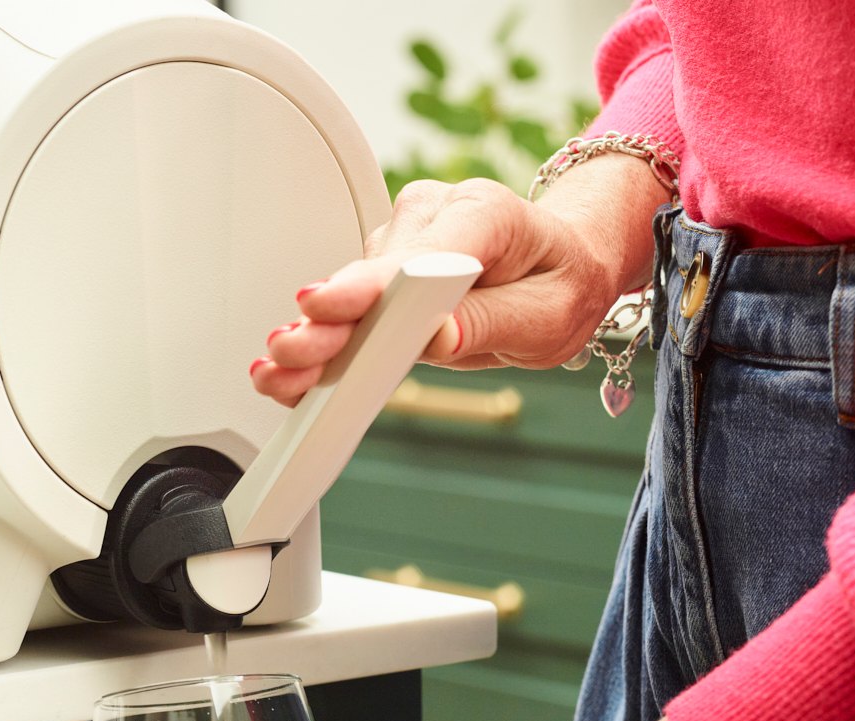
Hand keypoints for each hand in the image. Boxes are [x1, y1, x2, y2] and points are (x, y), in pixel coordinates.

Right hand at [252, 156, 663, 404]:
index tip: (327, 307)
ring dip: (324, 334)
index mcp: (488, 214)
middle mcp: (436, 213)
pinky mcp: (383, 260)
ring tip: (290, 373)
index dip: (372, 283)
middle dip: (330, 319)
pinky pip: (351, 298)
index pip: (422, 251)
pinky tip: (304, 364)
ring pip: (354, 287)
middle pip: (372, 271)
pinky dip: (330, 335)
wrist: (564, 264)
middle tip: (292, 356)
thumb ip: (491, 322)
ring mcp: (404, 233)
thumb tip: (435, 338)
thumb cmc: (560, 283)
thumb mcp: (549, 315)